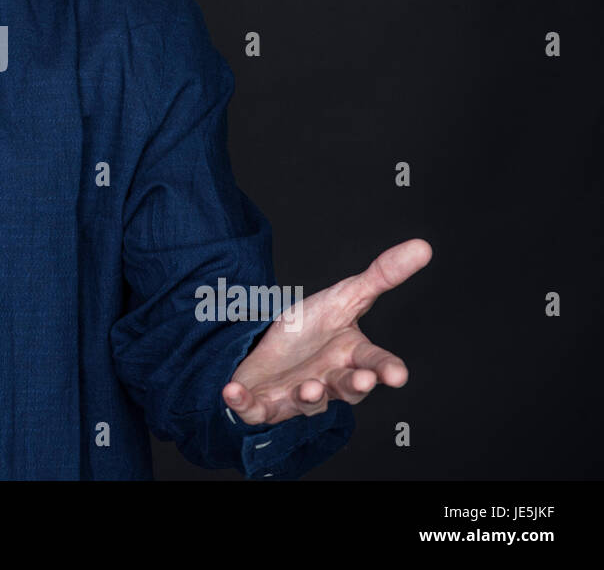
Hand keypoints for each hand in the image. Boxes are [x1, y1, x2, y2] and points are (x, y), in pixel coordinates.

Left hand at [223, 238, 431, 425]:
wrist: (269, 345)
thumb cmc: (313, 327)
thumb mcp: (345, 296)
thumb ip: (382, 276)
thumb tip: (423, 246)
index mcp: (352, 357)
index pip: (375, 362)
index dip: (387, 369)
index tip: (398, 374)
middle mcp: (330, 381)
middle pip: (347, 387)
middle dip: (355, 385)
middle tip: (362, 381)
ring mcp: (298, 395)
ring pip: (308, 402)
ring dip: (309, 396)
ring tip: (309, 387)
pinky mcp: (265, 404)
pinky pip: (254, 410)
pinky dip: (244, 404)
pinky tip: (232, 392)